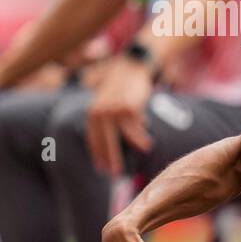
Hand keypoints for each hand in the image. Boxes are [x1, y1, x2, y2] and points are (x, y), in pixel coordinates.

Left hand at [86, 56, 154, 174]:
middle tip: (114, 174)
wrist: (130, 67)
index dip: (97, 155)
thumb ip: (111, 120)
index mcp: (92, 113)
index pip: (93, 139)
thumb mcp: (110, 103)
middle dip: (110, 158)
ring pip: (122, 137)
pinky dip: (141, 137)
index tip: (101, 169)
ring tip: (134, 163)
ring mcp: (114, 110)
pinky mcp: (129, 108)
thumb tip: (125, 140)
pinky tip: (147, 145)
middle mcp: (100, 113)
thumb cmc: (122, 88)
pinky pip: (136, 128)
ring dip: (128, 151)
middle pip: (105, 142)